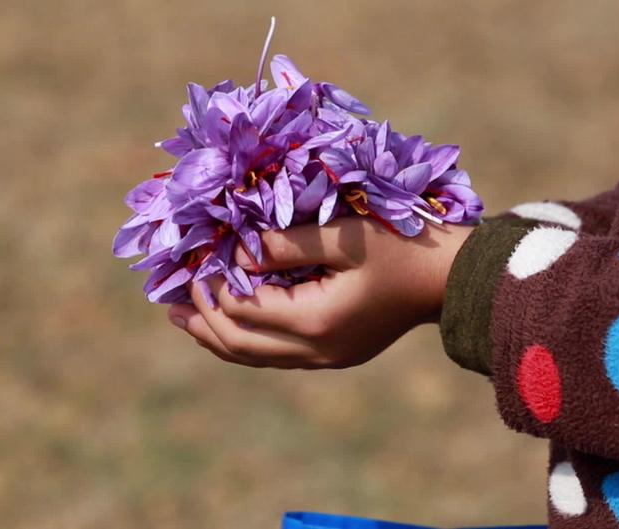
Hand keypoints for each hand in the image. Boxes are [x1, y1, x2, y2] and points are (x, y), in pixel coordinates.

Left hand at [168, 217, 472, 368]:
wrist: (448, 279)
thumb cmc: (402, 246)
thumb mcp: (344, 236)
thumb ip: (286, 244)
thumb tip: (237, 252)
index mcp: (316, 321)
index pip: (242, 308)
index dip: (212, 285)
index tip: (193, 259)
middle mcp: (316, 350)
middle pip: (239, 344)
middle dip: (202, 321)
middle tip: (169, 303)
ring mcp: (326, 358)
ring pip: (254, 357)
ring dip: (217, 337)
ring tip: (184, 320)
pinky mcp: (333, 355)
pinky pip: (274, 355)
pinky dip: (244, 341)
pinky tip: (230, 326)